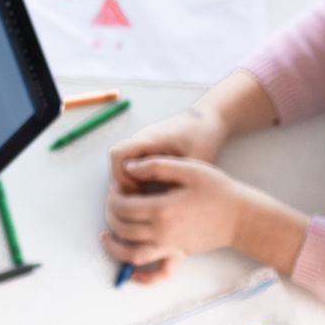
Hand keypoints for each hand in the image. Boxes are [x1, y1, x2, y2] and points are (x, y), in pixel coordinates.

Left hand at [102, 157, 308, 282]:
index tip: (118, 186)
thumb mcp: (188, 169)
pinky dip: (141, 277)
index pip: (123, 206)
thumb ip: (156, 167)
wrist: (241, 216)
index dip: (114, 195)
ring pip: (131, 253)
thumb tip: (128, 168)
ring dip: (113, 246)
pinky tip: (129, 273)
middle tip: (114, 201)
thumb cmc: (218, 190)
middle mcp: (162, 232)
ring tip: (105, 236)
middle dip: (111, 213)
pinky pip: (156, 272)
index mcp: (162, 209)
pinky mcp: (177, 254)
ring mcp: (169, 246)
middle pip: (122, 227)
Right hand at [105, 72, 277, 185]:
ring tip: (151, 194)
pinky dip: (138, 177)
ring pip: (123, 164)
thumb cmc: (203, 137)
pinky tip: (155, 186)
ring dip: (131, 180)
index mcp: (151, 139)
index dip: (122, 176)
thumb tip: (162, 203)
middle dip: (125, 183)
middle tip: (145, 197)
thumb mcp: (195, 161)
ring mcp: (142, 143)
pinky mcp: (146, 149)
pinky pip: (133, 164)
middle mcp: (141, 139)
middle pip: (116, 162)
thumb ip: (177, 179)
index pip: (118, 155)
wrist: (207, 120)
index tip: (140, 191)